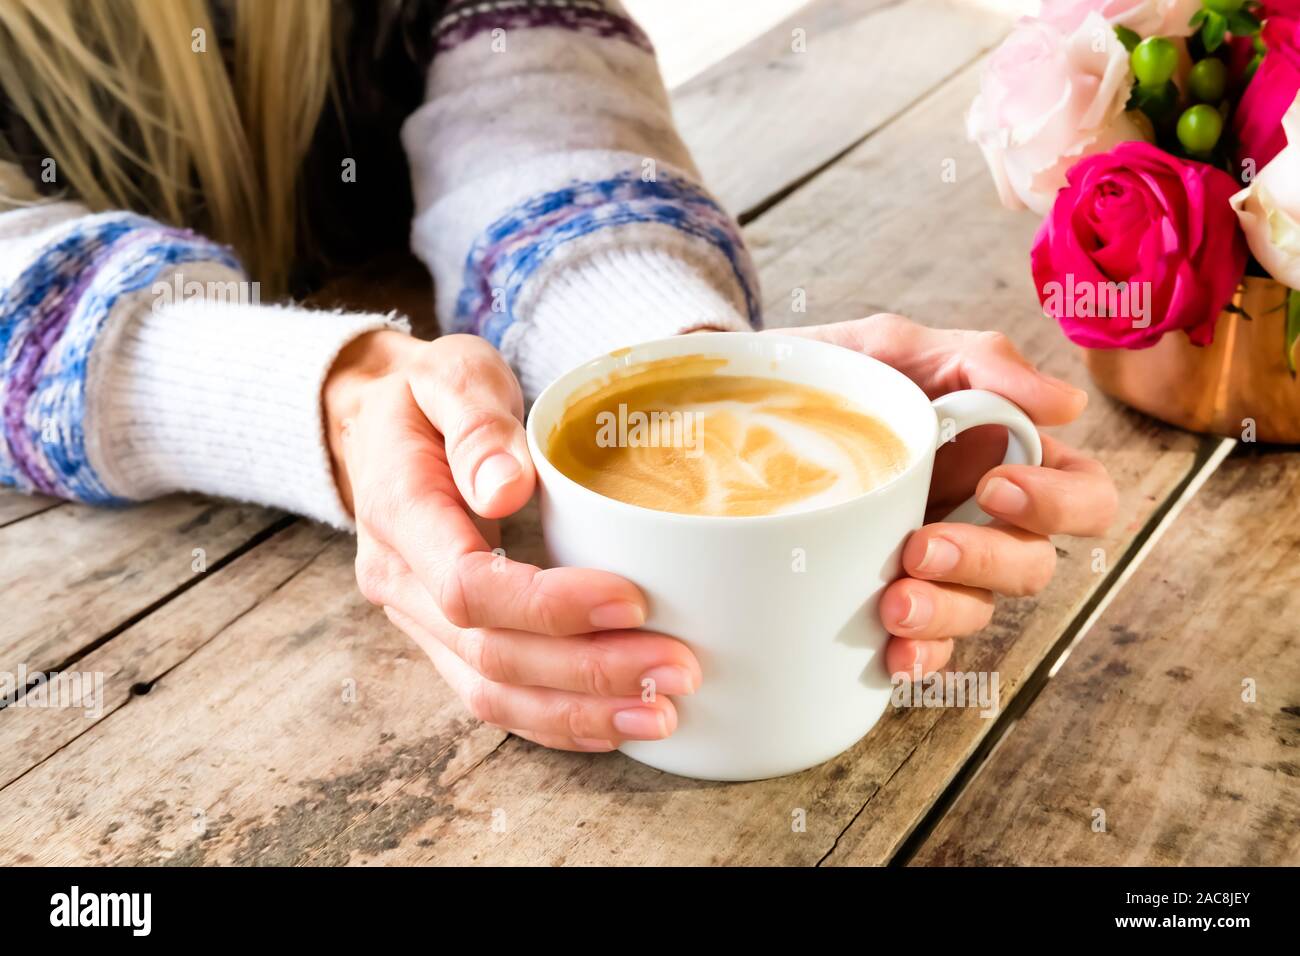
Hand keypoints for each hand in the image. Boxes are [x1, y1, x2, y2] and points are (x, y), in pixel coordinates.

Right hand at [324, 331, 698, 750]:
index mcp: (398, 513)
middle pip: (491, 654)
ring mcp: (419, 620)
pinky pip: (496, 699)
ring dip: (579, 714)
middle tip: (679, 668)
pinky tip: (619, 724)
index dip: (550, 605)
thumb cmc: (428, 394)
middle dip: (588, 670)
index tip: (632, 600)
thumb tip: (505, 488)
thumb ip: (476, 424)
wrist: (382, 424)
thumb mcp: (449, 375)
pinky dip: (558, 722)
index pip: (468, 586)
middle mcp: (400, 582)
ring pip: (492, 694)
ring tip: (663, 715)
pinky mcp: (447, 639)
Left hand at [772, 315, 1116, 675]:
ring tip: (892, 604)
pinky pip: (928, 647)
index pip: (1082, 493)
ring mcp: (938, 565)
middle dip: (986, 561)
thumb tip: (1069, 404)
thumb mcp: (898, 349)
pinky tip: (893, 657)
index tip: (994, 488)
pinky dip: (920, 657)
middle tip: (922, 547)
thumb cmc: (837, 374)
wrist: (738, 416)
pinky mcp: (891, 600)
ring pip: (981, 609)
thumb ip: (980, 363)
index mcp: (1005, 456)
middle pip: (1034, 562)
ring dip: (946, 612)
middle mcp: (982, 518)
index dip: (1059, 502)